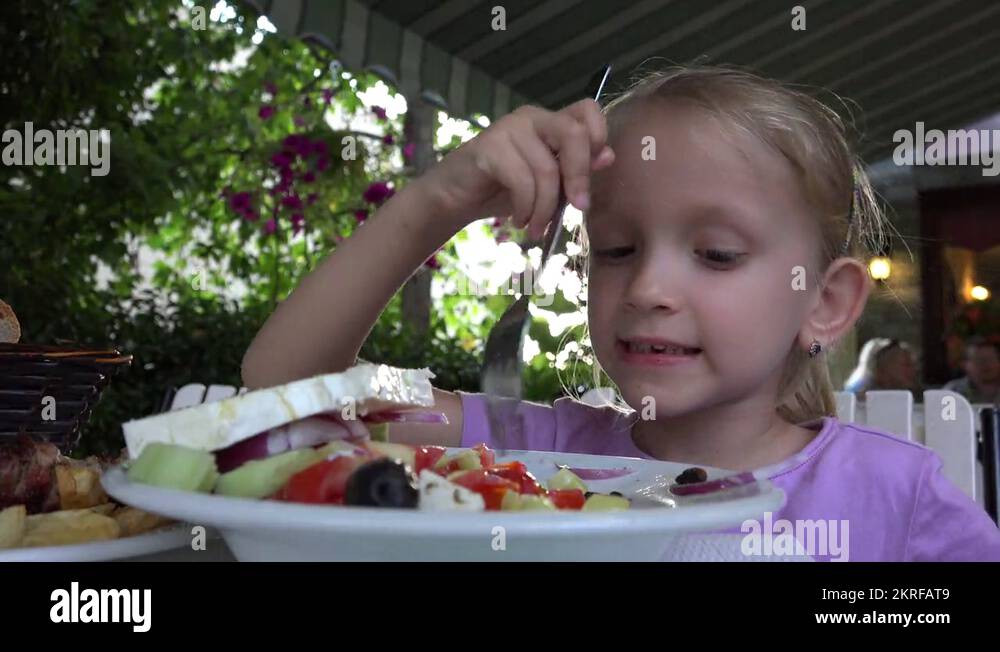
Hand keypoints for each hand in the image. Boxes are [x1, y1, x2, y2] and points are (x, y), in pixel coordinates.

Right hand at [418, 98, 614, 238]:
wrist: (455, 198)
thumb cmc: (503, 191)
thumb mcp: (547, 185)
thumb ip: (574, 171)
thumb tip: (607, 156)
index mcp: (550, 122)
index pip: (587, 110)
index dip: (598, 137)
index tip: (590, 170)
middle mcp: (532, 117)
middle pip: (573, 134)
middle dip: (579, 177)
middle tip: (577, 209)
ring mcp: (509, 128)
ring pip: (547, 169)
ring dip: (545, 208)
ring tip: (537, 228)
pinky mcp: (489, 147)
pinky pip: (522, 180)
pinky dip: (526, 208)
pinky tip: (518, 221)